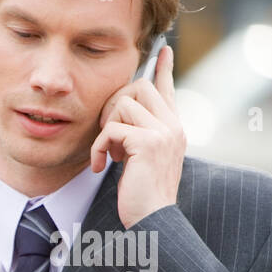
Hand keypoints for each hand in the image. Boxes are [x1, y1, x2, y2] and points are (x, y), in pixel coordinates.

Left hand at [90, 43, 184, 227]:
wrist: (151, 221)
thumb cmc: (141, 196)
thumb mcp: (140, 160)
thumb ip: (136, 136)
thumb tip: (121, 117)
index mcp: (173, 127)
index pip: (168, 89)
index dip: (164, 69)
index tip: (164, 51)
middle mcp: (173, 125)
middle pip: (139, 86)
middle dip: (113, 103)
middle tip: (106, 133)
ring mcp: (164, 132)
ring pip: (124, 102)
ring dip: (106, 127)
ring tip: (108, 154)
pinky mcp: (147, 143)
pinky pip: (111, 129)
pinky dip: (98, 147)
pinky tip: (99, 166)